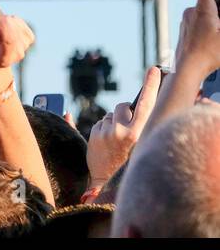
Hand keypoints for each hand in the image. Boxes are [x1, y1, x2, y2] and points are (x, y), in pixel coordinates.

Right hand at [0, 8, 33, 92]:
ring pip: (13, 22)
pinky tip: (2, 29)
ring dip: (0, 23)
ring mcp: (25, 45)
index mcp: (4, 60)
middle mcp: (18, 54)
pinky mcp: (29, 37)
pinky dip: (7, 21)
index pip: (8, 41)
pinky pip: (17, 20)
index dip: (3, 25)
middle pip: (12, 29)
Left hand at [87, 64, 161, 186]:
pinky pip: (100, 123)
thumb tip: (128, 106)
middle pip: (122, 107)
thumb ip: (133, 125)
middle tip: (123, 130)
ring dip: (111, 123)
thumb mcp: (135, 143)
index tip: (154, 69)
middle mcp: (123, 131)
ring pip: (109, 115)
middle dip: (122, 112)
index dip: (150, 86)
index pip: (145, 105)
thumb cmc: (124, 161)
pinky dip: (102, 129)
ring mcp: (108, 132)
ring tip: (113, 142)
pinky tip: (103, 144)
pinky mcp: (95, 134)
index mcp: (138, 134)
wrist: (106, 180)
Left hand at [172, 0, 219, 79]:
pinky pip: (198, 20)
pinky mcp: (184, 29)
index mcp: (203, 9)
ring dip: (216, 15)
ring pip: (204, 11)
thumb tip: (219, 13)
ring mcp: (186, 20)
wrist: (186, 69)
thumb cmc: (208, 55)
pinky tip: (215, 36)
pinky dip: (209, 23)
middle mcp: (191, 11)